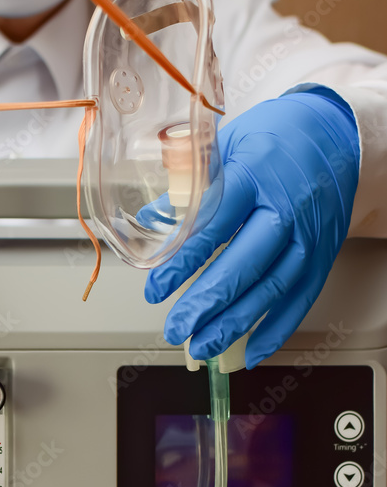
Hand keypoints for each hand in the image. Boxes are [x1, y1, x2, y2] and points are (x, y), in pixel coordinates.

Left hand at [144, 90, 359, 367]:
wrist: (336, 133)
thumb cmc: (275, 136)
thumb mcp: (225, 144)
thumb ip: (187, 185)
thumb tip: (150, 221)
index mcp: (255, 174)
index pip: (215, 226)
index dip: (183, 262)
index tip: (157, 289)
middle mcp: (287, 208)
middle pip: (245, 265)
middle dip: (207, 304)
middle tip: (176, 329)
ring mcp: (310, 235)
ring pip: (272, 289)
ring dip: (235, 324)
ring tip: (203, 345)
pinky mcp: (325, 254)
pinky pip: (302, 299)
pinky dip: (277, 330)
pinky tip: (251, 352)